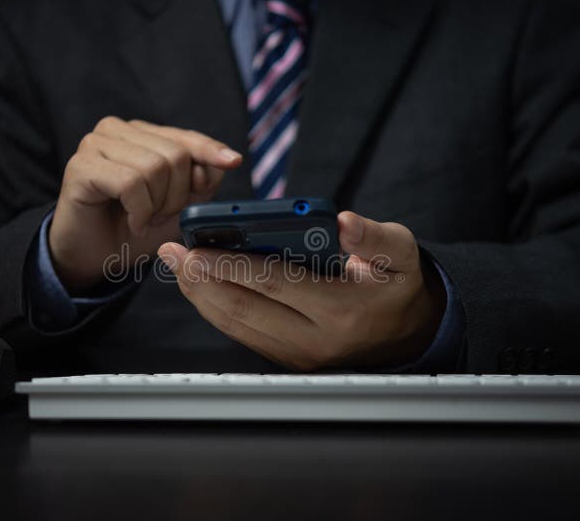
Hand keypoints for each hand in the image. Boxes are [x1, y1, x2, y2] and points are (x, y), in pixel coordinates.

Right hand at [49, 117, 241, 292]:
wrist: (93, 257)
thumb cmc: (133, 228)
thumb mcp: (178, 206)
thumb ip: (200, 183)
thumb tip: (221, 163)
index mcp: (142, 134)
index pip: (184, 136)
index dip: (209, 150)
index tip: (233, 161)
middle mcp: (117, 130)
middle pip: (174, 155)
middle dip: (177, 196)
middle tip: (160, 217)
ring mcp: (95, 143)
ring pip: (154, 167)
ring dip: (157, 206)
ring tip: (144, 220)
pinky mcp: (81, 165)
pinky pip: (130, 183)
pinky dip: (139, 210)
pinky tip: (132, 222)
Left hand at [157, 211, 445, 370]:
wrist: (405, 332)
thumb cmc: (397, 285)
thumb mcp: (400, 253)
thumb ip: (374, 237)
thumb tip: (344, 223)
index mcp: (340, 309)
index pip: (276, 284)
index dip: (233, 265)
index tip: (200, 248)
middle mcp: (314, 339)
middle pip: (244, 308)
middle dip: (202, 280)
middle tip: (174, 253)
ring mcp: (297, 353)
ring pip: (236, 324)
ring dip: (201, 295)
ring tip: (178, 264)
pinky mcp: (286, 356)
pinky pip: (242, 332)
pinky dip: (215, 307)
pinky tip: (199, 285)